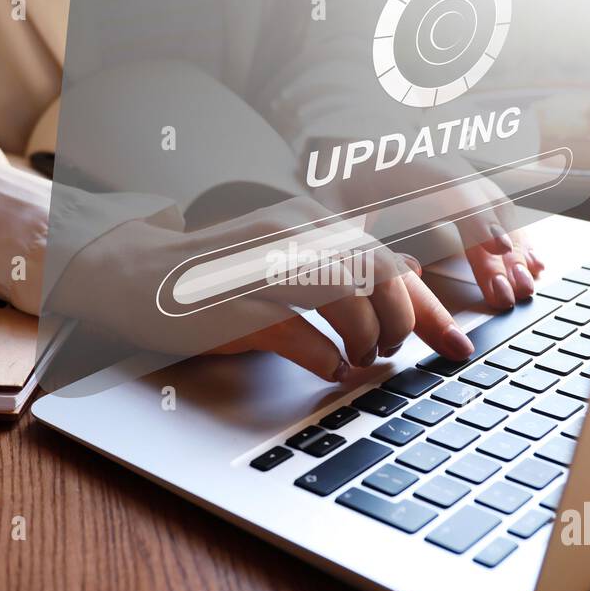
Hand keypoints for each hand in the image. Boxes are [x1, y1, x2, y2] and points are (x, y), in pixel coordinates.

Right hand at [48, 196, 475, 381]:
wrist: (139, 273)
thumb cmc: (219, 271)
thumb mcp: (285, 255)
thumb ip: (341, 263)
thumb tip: (409, 276)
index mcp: (307, 221)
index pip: (388, 255)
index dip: (426, 303)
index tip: (450, 341)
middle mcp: (290, 235)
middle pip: (378, 274)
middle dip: (400, 321)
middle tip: (388, 349)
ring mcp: (262, 269)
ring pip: (348, 299)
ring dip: (365, 340)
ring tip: (358, 359)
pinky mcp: (237, 309)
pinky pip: (303, 337)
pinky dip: (326, 361)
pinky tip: (327, 368)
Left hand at [328, 151, 544, 310]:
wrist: (348, 138)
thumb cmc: (339, 173)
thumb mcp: (332, 201)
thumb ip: (356, 233)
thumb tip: (404, 269)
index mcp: (407, 164)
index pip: (453, 188)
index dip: (477, 218)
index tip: (495, 247)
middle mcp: (443, 166)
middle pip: (484, 206)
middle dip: (501, 252)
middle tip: (506, 294)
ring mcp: (460, 174)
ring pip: (499, 210)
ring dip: (515, 250)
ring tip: (525, 287)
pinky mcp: (468, 187)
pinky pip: (502, 212)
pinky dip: (518, 239)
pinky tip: (532, 264)